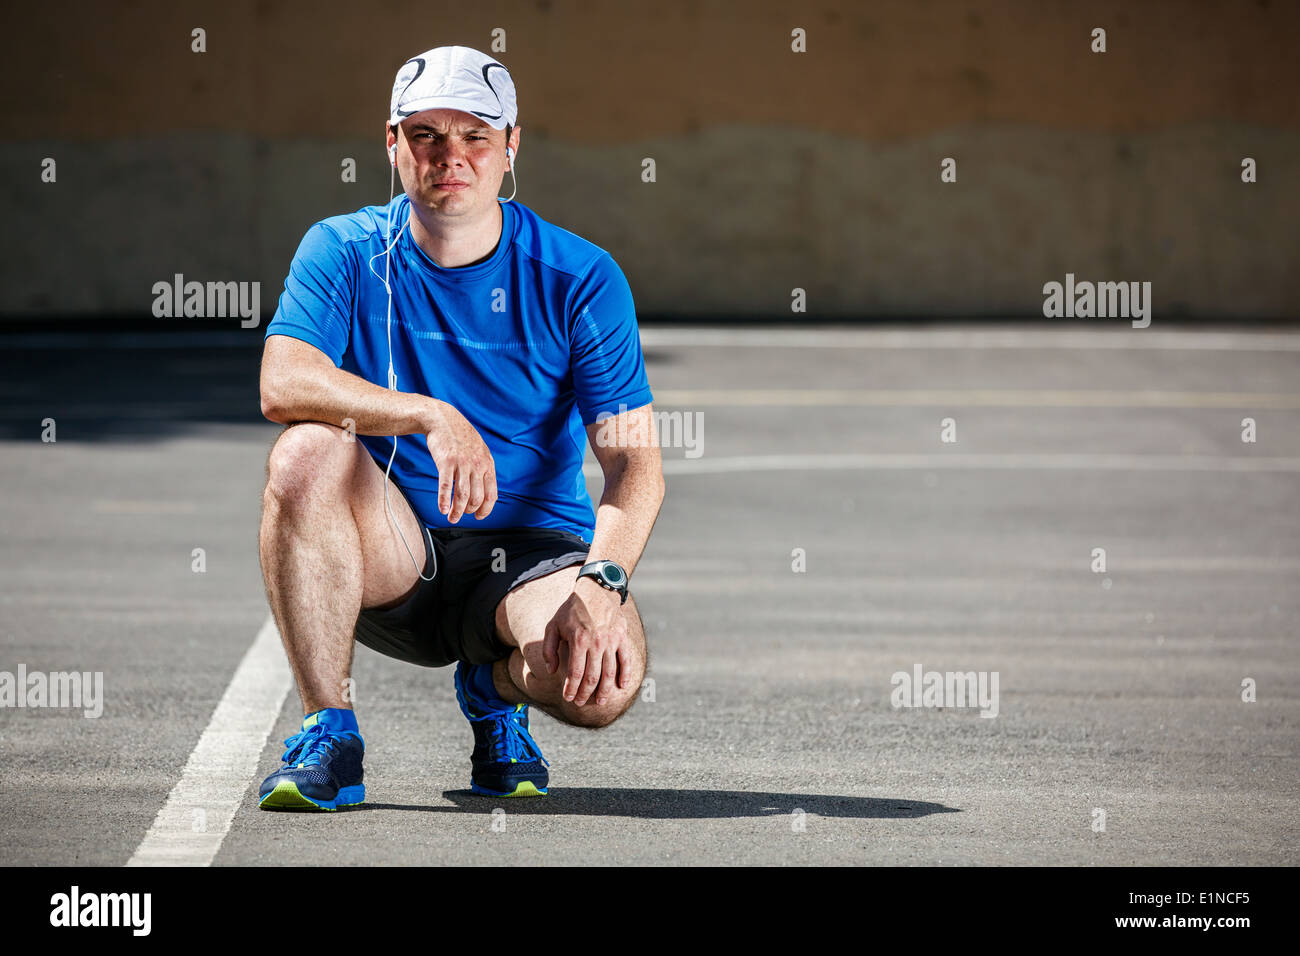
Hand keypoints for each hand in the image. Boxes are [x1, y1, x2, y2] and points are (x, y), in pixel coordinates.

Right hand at [422, 399, 497, 521]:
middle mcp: (477, 465)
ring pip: (462, 495)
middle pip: (476, 498)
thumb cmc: (460, 436)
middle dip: (469, 512)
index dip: (485, 509)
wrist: (442, 419)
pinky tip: (442, 509)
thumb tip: (484, 489)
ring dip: (457, 511)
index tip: (478, 516)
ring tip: (451, 518)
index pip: (491, 494)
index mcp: (487, 464)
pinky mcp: (446, 462)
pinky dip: (444, 500)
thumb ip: (483, 468)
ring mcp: (462, 463)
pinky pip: (446, 486)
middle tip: (460, 516)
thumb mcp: (479, 450)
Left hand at [542, 578, 629, 706]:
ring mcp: (612, 641)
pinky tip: (622, 686)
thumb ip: (549, 650)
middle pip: (592, 676)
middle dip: (585, 693)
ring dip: (605, 690)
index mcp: (578, 640)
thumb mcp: (553, 625)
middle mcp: (597, 643)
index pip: (575, 673)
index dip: (571, 688)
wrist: (596, 589)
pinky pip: (626, 660)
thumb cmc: (572, 609)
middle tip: (580, 703)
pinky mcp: (622, 637)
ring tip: (600, 701)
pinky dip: (626, 674)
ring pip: (610, 672)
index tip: (568, 698)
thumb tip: (551, 671)